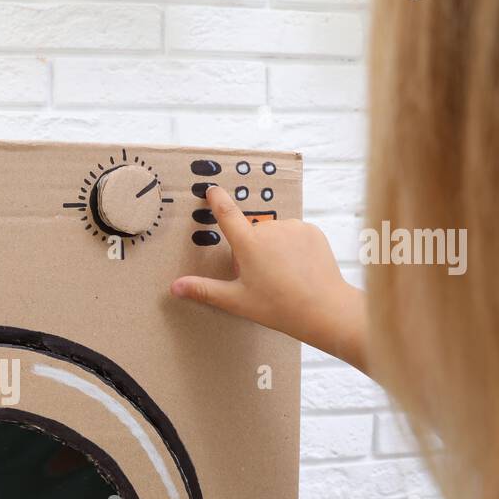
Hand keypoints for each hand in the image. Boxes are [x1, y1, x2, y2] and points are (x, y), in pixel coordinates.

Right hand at [171, 185, 367, 373]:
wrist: (323, 308)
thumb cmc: (278, 307)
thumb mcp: (236, 300)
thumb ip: (204, 290)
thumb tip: (175, 286)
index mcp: (248, 244)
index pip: (227, 214)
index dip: (217, 200)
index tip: (212, 189)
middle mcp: (269, 229)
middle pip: (252, 234)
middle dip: (251, 250)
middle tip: (260, 278)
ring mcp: (293, 227)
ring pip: (274, 234)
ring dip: (273, 248)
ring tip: (281, 275)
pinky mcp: (311, 230)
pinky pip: (294, 234)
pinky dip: (292, 247)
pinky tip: (297, 268)